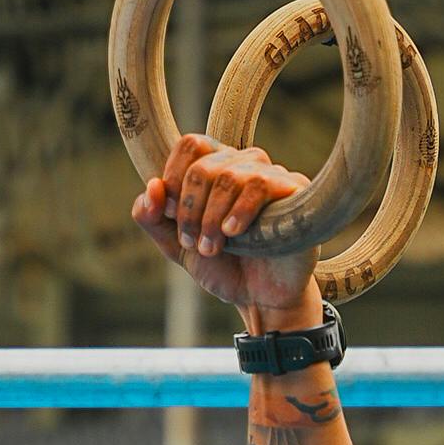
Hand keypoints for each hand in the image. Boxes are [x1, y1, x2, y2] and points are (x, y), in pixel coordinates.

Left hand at [133, 135, 318, 323]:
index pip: (190, 146)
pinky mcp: (293, 192)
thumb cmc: (225, 268)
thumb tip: (151, 187)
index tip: (171, 215)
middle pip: (204, 165)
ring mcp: (270, 174)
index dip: (173, 178)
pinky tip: (233, 233)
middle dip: (189, 210)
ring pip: (228, 176)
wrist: (260, 299)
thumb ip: (153, 218)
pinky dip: (238, 212)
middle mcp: (243, 163)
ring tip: (212, 248)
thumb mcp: (178, 246)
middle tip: (194, 244)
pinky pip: (260, 185)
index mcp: (216, 166)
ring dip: (211, 218)